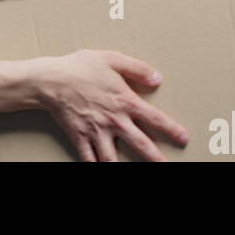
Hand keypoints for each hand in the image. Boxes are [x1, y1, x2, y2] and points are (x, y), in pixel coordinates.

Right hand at [34, 49, 189, 161]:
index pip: (155, 119)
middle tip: (167, 166)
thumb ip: (137, 69)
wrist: (51, 80)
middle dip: (156, 158)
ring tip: (134, 175)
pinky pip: (89, 159)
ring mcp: (97, 132)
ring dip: (123, 168)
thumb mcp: (112, 59)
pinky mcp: (80, 137)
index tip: (183, 138)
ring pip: (114, 158)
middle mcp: (114, 120)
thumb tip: (157, 78)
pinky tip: (101, 170)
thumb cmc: (80, 67)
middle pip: (141, 144)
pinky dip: (95, 167)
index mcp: (125, 101)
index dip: (172, 130)